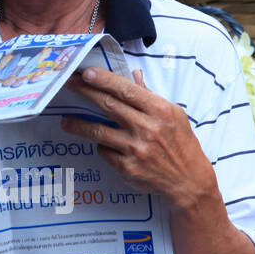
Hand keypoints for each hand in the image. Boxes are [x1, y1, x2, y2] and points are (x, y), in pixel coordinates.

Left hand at [61, 67, 216, 212]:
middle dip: (84, 92)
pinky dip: (102, 147)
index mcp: (160, 110)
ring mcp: (136, 149)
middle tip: (66, 85)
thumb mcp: (173, 115)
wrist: (188, 181)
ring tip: (66, 122)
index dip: (103, 80)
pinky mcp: (128, 168)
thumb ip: (150, 96)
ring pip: (99, 132)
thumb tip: (134, 76)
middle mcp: (147, 128)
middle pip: (108, 105)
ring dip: (79, 125)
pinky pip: (105, 152)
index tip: (85, 73)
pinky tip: (102, 145)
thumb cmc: (181, 144)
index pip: (126, 90)